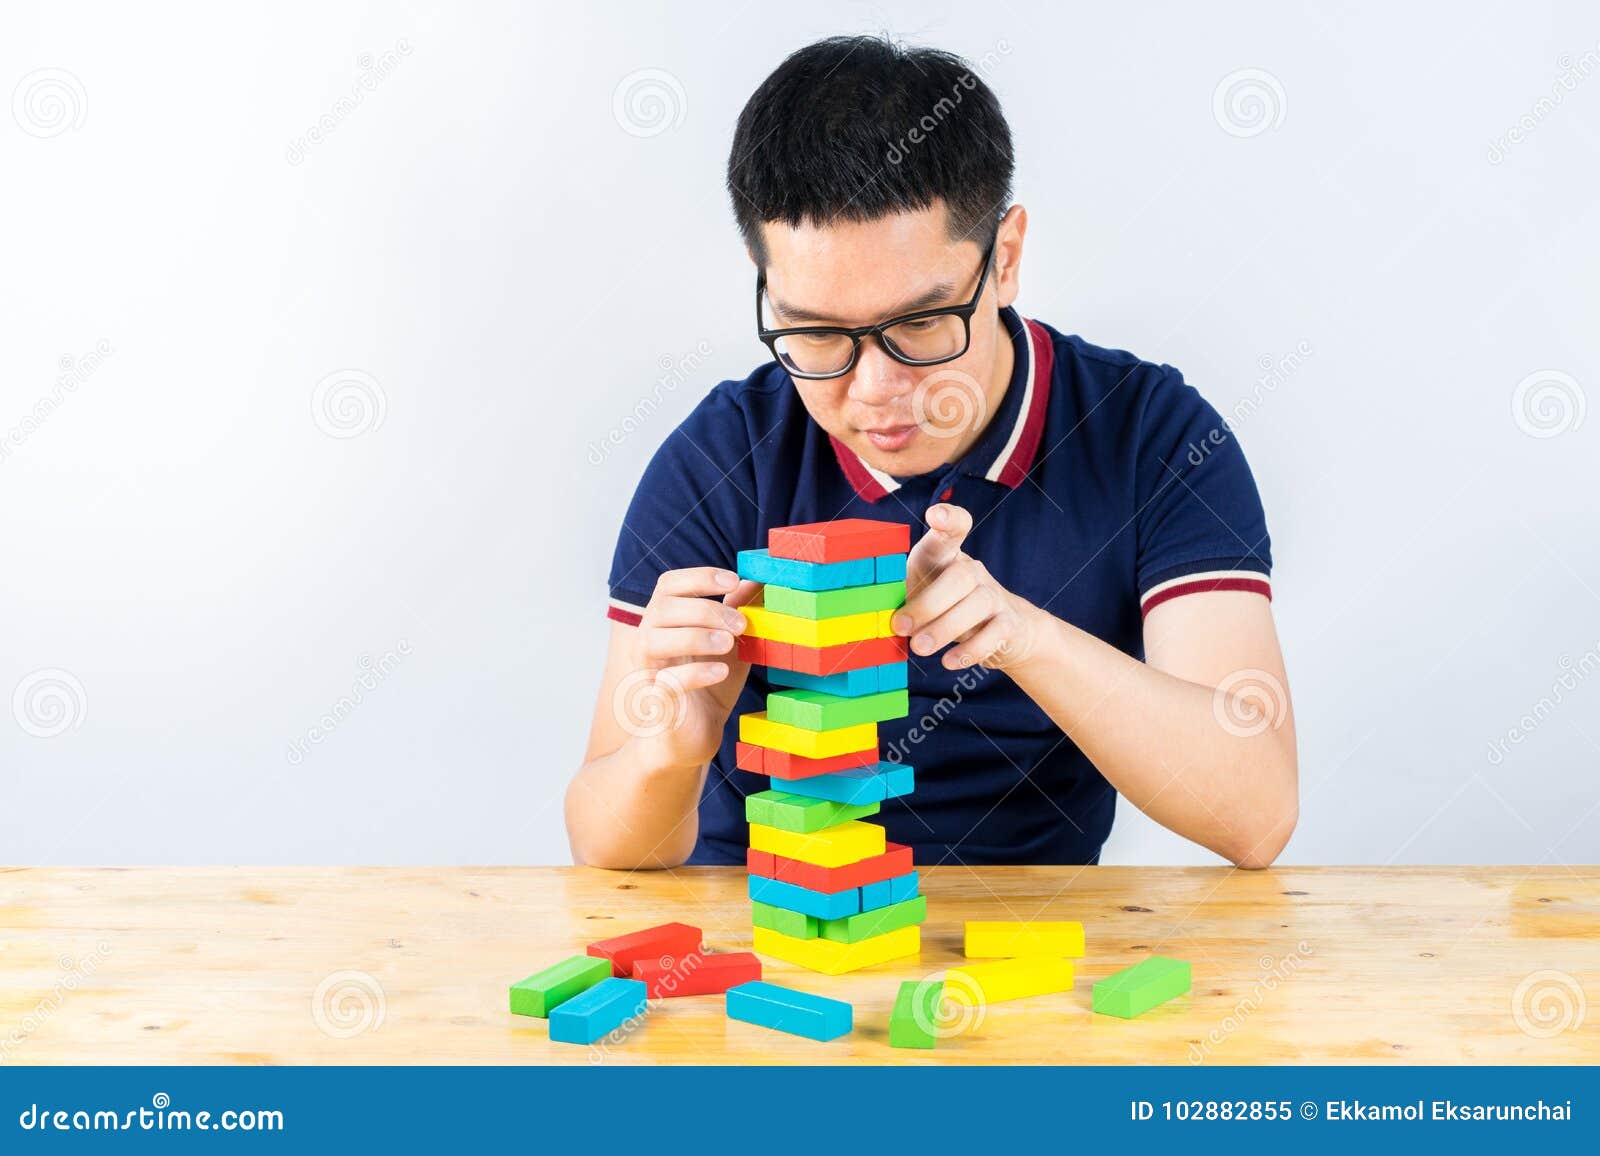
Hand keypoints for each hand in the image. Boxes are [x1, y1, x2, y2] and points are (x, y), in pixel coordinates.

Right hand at [615, 567, 759, 767]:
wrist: (693, 736)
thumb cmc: (709, 685)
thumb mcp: (732, 644)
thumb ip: (738, 612)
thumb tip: (758, 580)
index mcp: (665, 622)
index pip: (669, 584)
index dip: (699, 576)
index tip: (733, 581)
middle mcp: (649, 641)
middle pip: (663, 608)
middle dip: (706, 609)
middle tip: (741, 624)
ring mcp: (649, 672)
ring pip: (653, 640)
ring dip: (694, 636)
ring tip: (728, 644)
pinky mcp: (657, 703)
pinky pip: (665, 682)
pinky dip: (694, 673)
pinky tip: (720, 672)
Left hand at [892, 504, 1041, 670]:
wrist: (1005, 631)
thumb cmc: (947, 608)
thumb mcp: (923, 596)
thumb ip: (905, 601)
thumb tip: (883, 623)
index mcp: (948, 558)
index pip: (953, 531)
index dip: (949, 519)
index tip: (935, 514)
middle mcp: (974, 572)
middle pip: (959, 576)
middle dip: (928, 603)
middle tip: (901, 627)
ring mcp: (994, 597)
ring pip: (977, 604)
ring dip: (944, 628)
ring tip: (919, 648)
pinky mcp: (1009, 624)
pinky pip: (994, 635)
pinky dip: (969, 651)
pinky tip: (949, 661)